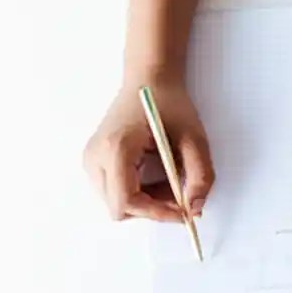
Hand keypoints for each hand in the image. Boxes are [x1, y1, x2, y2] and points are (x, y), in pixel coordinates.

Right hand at [82, 80, 213, 222]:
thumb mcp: (194, 139)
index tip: (183, 213)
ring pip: (117, 203)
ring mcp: (91, 160)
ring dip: (147, 201)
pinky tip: (157, 175)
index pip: (126, 201)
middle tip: (181, 195)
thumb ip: (200, 176)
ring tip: (171, 181)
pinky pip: (115, 191)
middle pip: (119, 207)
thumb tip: (195, 209)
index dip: (156, 213)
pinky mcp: (95, 161)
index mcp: (115, 149)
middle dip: (153, 208)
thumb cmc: (169, 103)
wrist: (148, 80)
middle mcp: (95, 157)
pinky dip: (139, 192)